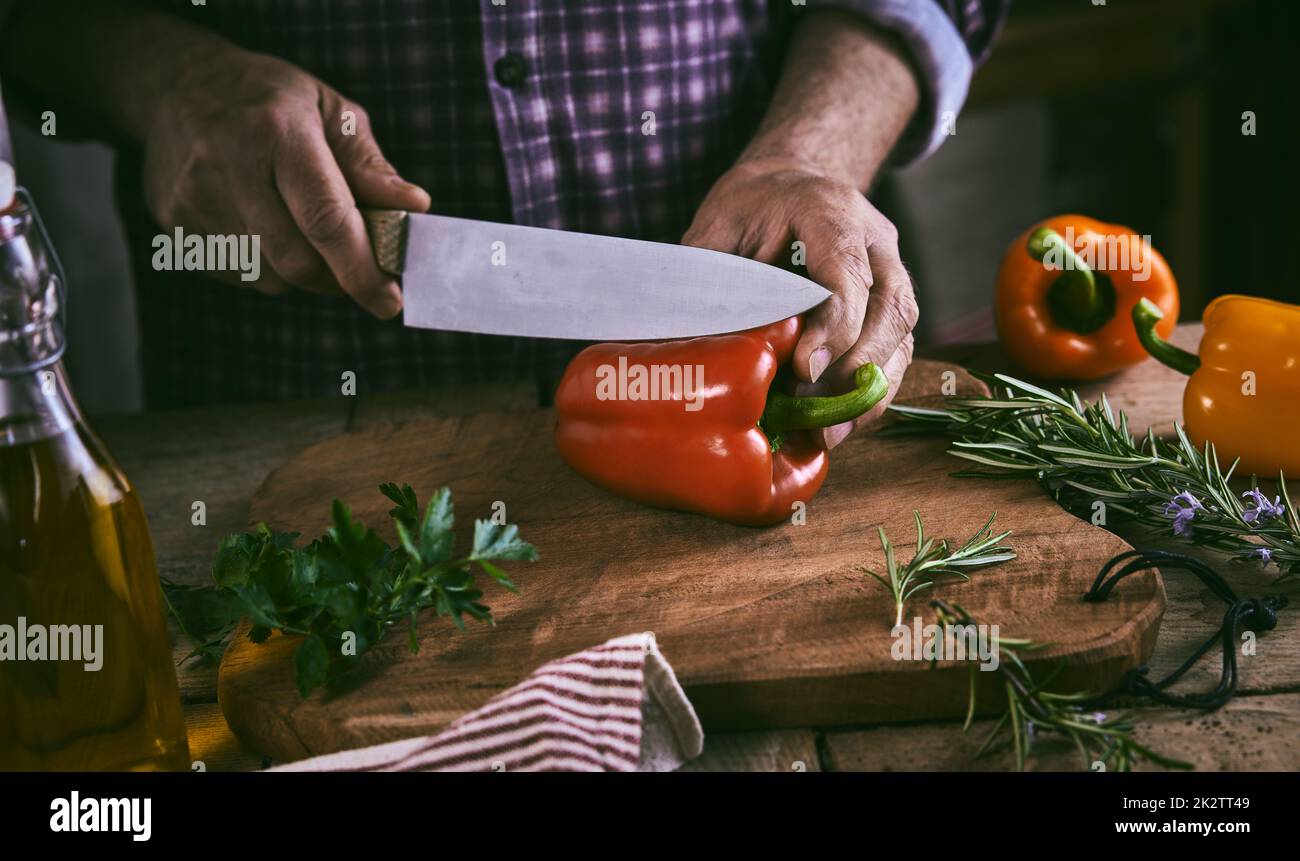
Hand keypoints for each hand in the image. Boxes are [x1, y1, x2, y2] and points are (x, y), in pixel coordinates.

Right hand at [143, 49, 429, 316]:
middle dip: (338, 279)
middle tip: (359, 268)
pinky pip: (241, 274)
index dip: (361, 270)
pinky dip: (267, 266)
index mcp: (278, 133)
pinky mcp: (175, 225)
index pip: (325, 219)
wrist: (177, 86)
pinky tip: (264, 223)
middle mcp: (229, 168)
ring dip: (303, 272)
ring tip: (302, 227)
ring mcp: (194, 200)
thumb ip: (370, 166)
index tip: (390, 301)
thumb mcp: (330, 112)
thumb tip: (413, 207)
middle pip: (296, 262)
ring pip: (269, 278)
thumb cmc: (271, 100)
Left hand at [683, 155, 917, 448]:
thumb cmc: (750, 206)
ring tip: (828, 432)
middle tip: (815, 414)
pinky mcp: (893, 300)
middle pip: (890, 307)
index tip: (804, 369)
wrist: (791, 181)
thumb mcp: (719, 225)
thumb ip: (711, 274)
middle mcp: (875, 239)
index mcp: (831, 211)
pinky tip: (840, 422)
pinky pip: (899, 349)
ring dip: (870, 388)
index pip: (848, 273)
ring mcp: (892, 269)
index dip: (834, 326)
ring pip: (903, 332)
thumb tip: (690, 337)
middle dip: (856, 367)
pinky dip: (873, 390)